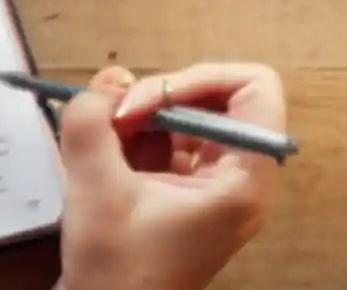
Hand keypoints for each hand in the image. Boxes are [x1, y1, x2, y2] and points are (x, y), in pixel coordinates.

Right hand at [56, 63, 285, 289]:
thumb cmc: (115, 268)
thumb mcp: (95, 189)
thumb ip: (91, 125)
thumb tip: (102, 85)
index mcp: (242, 180)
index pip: (254, 89)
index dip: (199, 79)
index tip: (145, 102)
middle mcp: (236, 177)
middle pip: (214, 98)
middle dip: (157, 96)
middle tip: (112, 116)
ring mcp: (209, 185)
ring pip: (184, 116)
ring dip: (137, 114)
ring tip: (98, 134)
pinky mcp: (181, 192)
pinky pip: (164, 141)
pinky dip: (131, 134)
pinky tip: (99, 150)